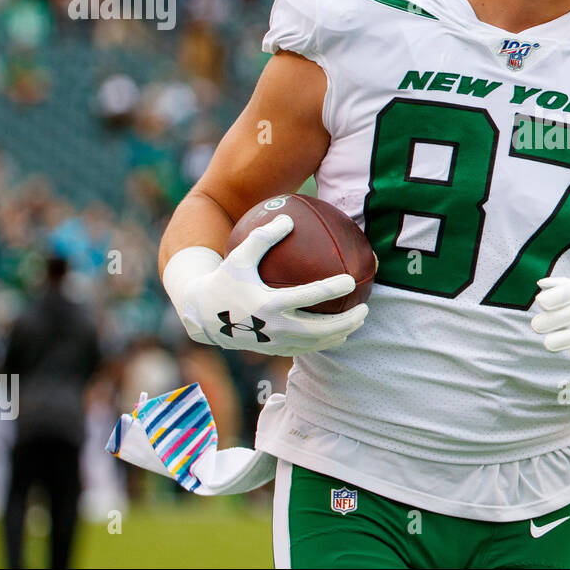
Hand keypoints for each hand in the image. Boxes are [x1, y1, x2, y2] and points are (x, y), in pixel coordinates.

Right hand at [165, 214, 368, 356]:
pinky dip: (325, 342)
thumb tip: (288, 218)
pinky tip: (339, 332)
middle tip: (365, 309)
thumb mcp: (239, 256)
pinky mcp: (274, 350)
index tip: (350, 279)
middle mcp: (274, 327)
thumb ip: (263, 236)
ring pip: (315, 343)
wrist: (204, 316)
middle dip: (346, 321)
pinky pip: (306, 349)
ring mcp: (275, 342)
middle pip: (319, 329)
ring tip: (358, 320)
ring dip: (340, 334)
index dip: (331, 289)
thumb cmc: (225, 280)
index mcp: (267, 303)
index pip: (307, 297)